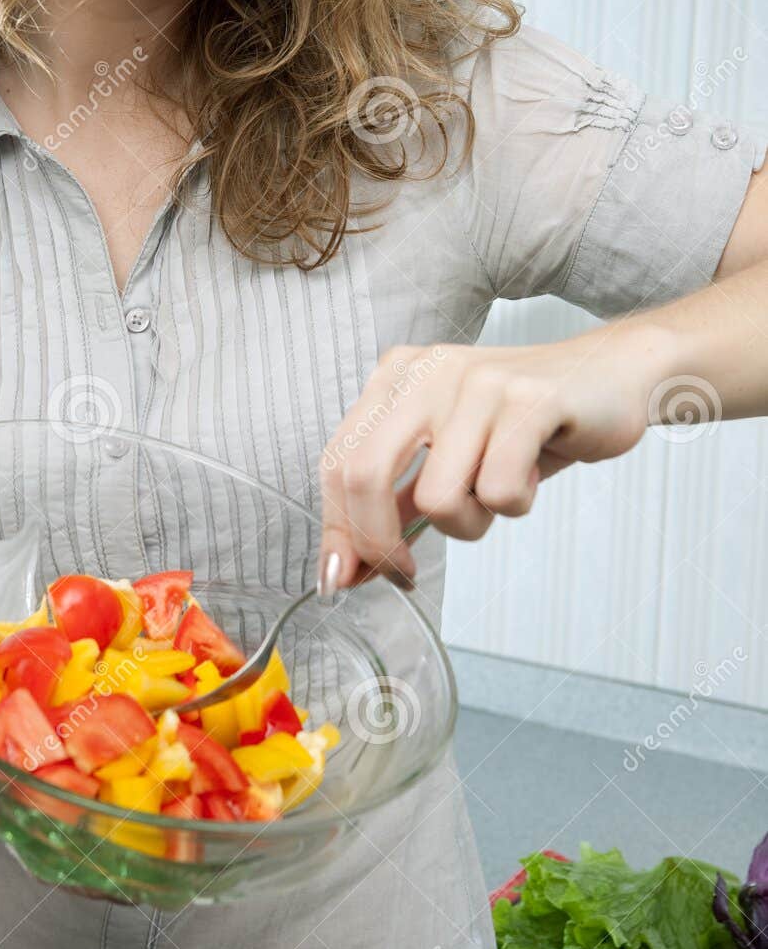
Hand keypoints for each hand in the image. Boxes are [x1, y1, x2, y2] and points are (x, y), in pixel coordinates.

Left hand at [316, 321, 677, 592]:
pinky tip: (532, 475)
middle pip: (365, 475)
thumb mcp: (450, 457)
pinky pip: (498, 490)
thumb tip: (347, 566)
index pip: (337, 461)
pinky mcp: (528, 399)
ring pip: (437, 497)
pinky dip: (514, 505)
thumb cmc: (526, 425)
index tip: (347, 577)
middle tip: (407, 573)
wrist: (612, 377)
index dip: (338, 529)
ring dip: (471, 521)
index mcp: (396, 378)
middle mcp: (426, 371)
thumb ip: (398, 502)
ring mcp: (476, 381)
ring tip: (500, 492)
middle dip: (379, 544)